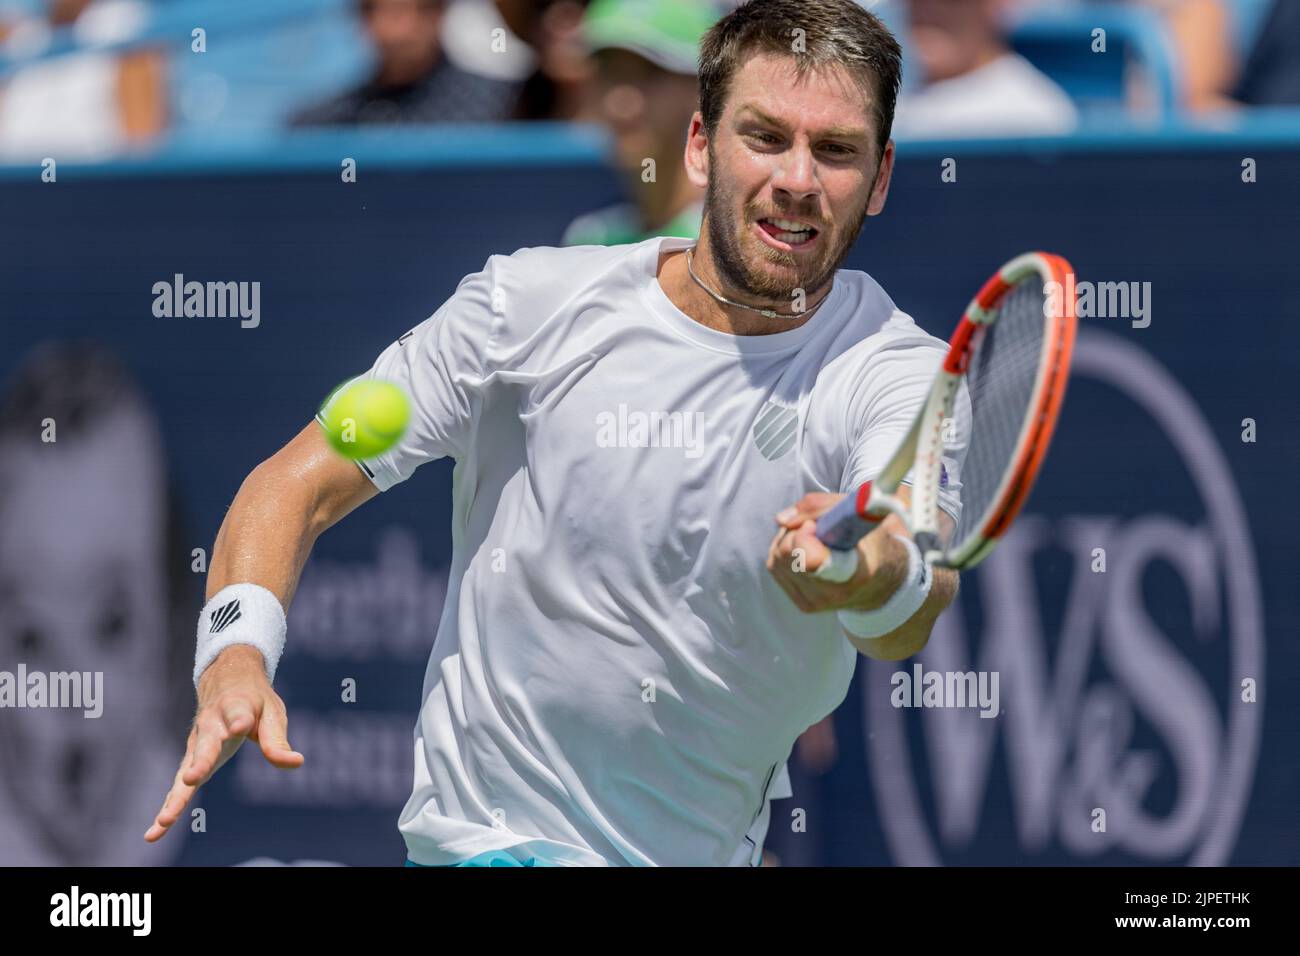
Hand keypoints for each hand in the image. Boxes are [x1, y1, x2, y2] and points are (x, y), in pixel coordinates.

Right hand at [144, 645, 302, 842]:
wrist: (224, 681)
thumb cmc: (253, 700)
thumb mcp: (271, 712)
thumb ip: (277, 740)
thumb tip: (296, 763)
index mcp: (234, 707)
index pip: (237, 714)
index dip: (239, 720)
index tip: (238, 727)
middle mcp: (210, 726)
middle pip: (204, 746)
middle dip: (199, 763)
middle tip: (191, 779)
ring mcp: (196, 745)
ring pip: (186, 771)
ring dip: (177, 797)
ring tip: (165, 820)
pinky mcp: (190, 761)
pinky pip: (179, 786)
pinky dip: (169, 807)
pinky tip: (155, 832)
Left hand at [765, 492, 908, 613]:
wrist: (882, 582)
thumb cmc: (871, 540)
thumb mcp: (858, 512)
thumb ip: (820, 506)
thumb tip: (781, 519)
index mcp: (856, 571)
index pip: (815, 561)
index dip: (804, 539)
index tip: (812, 526)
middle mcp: (834, 594)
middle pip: (787, 551)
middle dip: (796, 530)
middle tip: (819, 527)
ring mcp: (816, 603)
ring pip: (777, 557)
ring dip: (789, 539)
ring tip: (816, 539)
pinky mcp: (803, 604)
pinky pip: (775, 566)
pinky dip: (785, 551)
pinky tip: (807, 550)